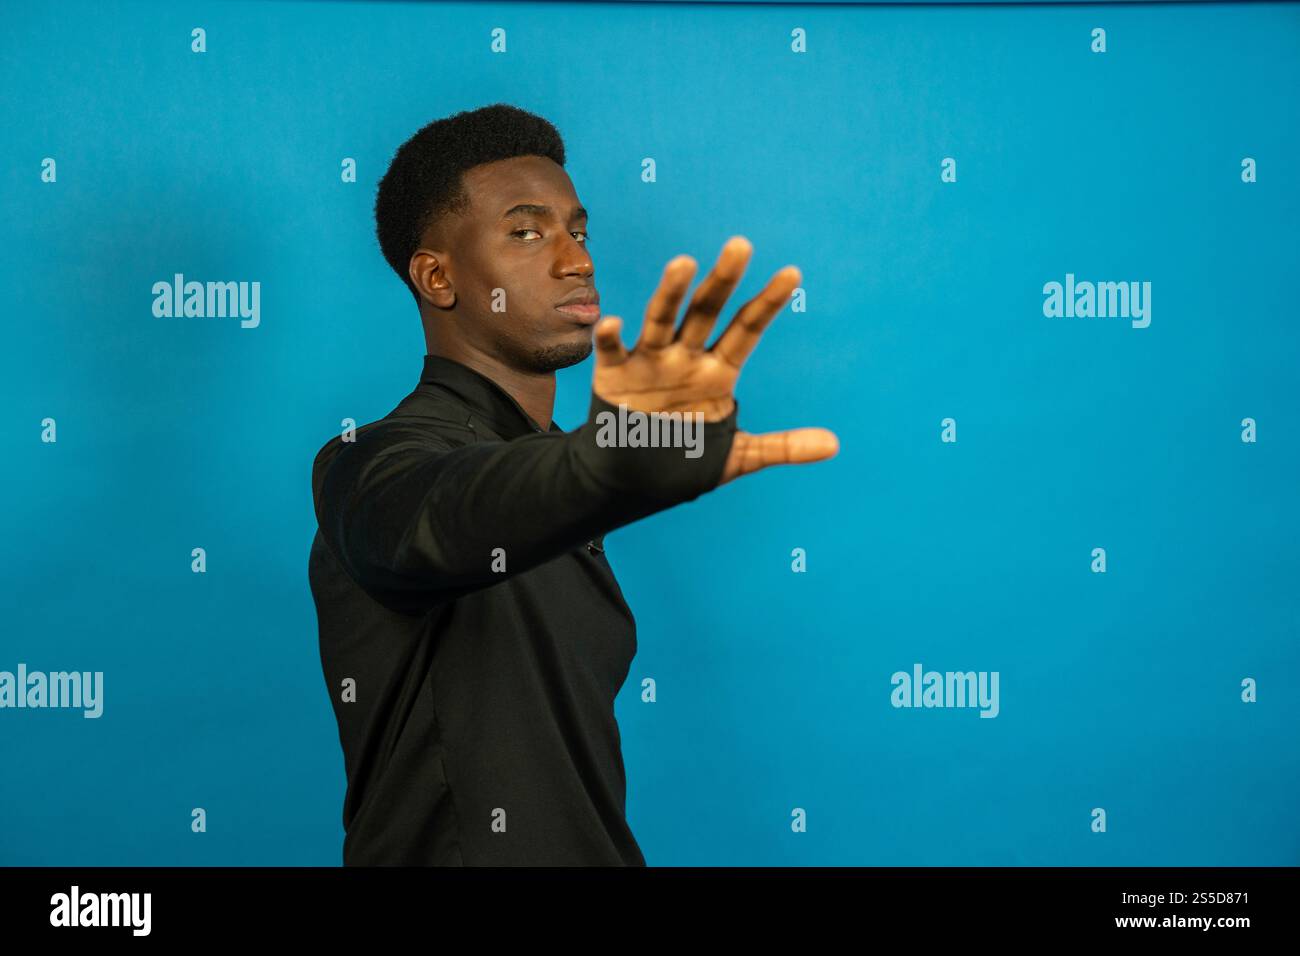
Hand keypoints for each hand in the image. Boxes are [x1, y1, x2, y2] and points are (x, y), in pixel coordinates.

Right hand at [591, 236, 838, 484]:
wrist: (633, 477)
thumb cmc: (685, 457)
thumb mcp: (738, 455)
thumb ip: (783, 446)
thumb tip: (835, 445)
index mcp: (718, 371)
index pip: (747, 329)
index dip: (768, 302)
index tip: (793, 274)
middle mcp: (686, 357)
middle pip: (707, 311)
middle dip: (724, 280)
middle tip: (741, 245)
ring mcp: (650, 362)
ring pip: (662, 319)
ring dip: (671, 293)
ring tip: (684, 263)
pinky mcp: (614, 375)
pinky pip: (612, 352)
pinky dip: (609, 337)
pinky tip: (613, 323)